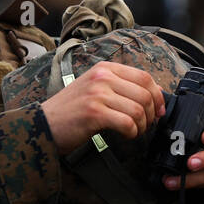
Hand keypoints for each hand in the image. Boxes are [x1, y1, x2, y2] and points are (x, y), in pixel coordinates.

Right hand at [40, 61, 165, 155]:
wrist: (44, 123)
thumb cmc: (71, 110)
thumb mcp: (95, 87)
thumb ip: (120, 87)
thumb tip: (153, 95)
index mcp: (105, 68)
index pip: (144, 76)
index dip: (158, 95)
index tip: (159, 110)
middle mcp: (102, 77)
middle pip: (144, 94)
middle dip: (152, 114)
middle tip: (147, 125)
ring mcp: (98, 94)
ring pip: (138, 109)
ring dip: (142, 126)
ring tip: (135, 131)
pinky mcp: (94, 113)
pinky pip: (127, 123)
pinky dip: (132, 133)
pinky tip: (126, 135)